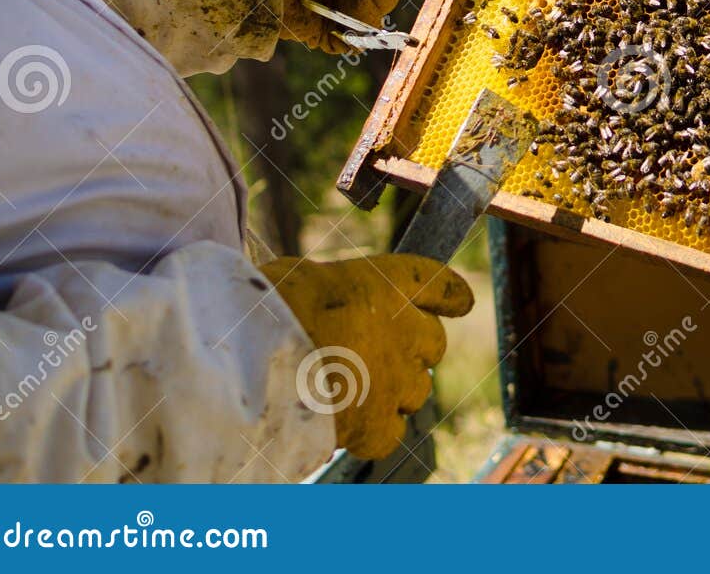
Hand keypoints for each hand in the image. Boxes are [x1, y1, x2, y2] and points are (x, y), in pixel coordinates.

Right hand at [259, 254, 473, 460]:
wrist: (249, 357)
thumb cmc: (263, 308)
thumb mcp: (300, 277)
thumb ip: (332, 294)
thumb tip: (326, 313)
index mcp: (389, 283)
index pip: (440, 284)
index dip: (451, 295)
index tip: (460, 303)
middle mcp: (406, 329)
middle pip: (432, 344)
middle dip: (410, 351)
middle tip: (372, 357)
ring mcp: (397, 380)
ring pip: (415, 390)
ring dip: (393, 392)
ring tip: (350, 392)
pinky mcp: (376, 424)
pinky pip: (390, 433)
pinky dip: (373, 433)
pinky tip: (347, 428)